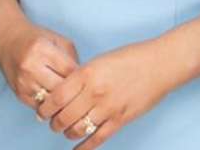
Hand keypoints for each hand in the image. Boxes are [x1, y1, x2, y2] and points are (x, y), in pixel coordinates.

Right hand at [0, 20, 80, 110]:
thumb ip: (72, 58)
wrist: (5, 39)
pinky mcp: (19, 93)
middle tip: (83, 94)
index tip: (90, 82)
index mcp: (41, 49)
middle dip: (75, 94)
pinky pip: (42, 107)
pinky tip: (57, 101)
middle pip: (62, 90)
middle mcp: (30, 66)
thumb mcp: (57, 40)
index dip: (83, 79)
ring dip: (64, 104)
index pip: (70, 72)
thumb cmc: (35, 38)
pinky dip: (51, 106)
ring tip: (72, 100)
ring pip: (52, 103)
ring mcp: (23, 81)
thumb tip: (85, 81)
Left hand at [35, 39, 183, 147]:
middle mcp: (95, 91)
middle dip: (53, 123)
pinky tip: (77, 149)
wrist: (159, 64)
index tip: (40, 112)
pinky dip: (85, 146)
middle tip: (49, 123)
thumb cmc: (129, 58)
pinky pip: (99, 138)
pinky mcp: (122, 119)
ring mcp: (109, 107)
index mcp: (86, 74)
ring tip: (64, 131)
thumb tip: (64, 91)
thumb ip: (81, 76)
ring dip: (67, 133)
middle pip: (65, 115)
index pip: (57, 95)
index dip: (45, 107)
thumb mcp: (98, 61)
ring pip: (79, 128)